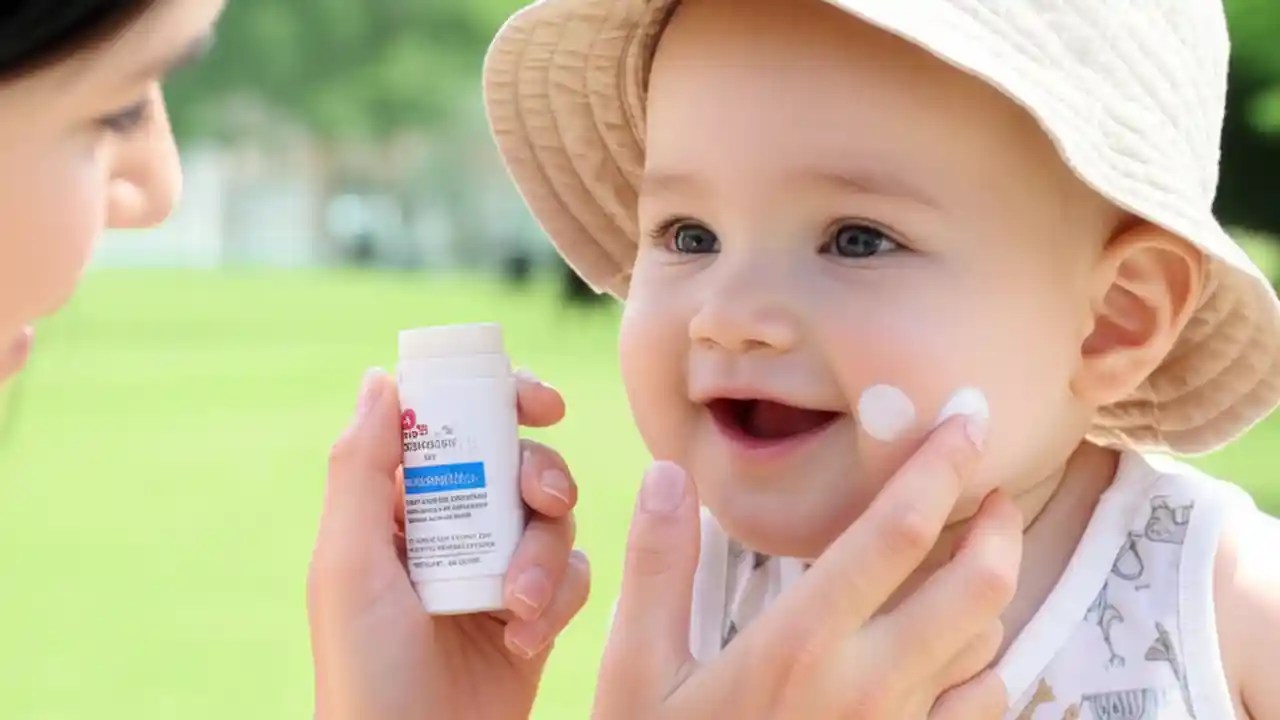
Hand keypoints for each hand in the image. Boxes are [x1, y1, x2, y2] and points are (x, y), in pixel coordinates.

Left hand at [309, 368, 588, 719]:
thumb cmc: (365, 670)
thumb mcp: (347, 565)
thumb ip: (360, 470)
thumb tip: (380, 377)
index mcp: (399, 506)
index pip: (454, 424)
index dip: (499, 399)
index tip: (540, 403)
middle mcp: (452, 527)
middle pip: (518, 461)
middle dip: (540, 474)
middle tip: (543, 498)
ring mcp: (496, 567)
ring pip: (554, 518)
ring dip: (546, 555)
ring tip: (520, 603)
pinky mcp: (535, 611)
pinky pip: (575, 574)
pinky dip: (561, 599)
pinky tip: (526, 637)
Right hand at [595, 416, 1021, 718]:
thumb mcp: (636, 676)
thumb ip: (656, 571)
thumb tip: (667, 475)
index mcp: (799, 646)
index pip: (893, 534)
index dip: (938, 466)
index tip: (966, 420)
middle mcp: (868, 687)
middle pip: (976, 585)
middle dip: (997, 524)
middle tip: (989, 492)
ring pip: (989, 645)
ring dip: (988, 593)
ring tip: (968, 561)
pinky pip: (986, 710)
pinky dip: (989, 668)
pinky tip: (961, 654)